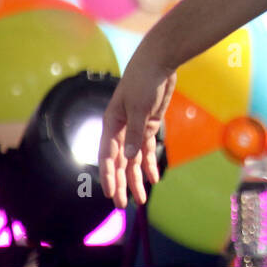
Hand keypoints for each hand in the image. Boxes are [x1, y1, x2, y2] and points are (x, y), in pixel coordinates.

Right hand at [98, 47, 177, 208]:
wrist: (159, 61)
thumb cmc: (143, 80)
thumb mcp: (138, 107)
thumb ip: (134, 133)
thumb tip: (129, 158)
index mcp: (111, 123)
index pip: (107, 156)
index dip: (109, 176)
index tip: (110, 193)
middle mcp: (121, 128)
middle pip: (120, 161)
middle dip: (122, 183)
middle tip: (123, 205)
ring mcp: (135, 127)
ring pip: (134, 158)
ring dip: (137, 178)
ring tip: (142, 198)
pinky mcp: (149, 124)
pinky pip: (147, 148)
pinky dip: (150, 163)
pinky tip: (153, 178)